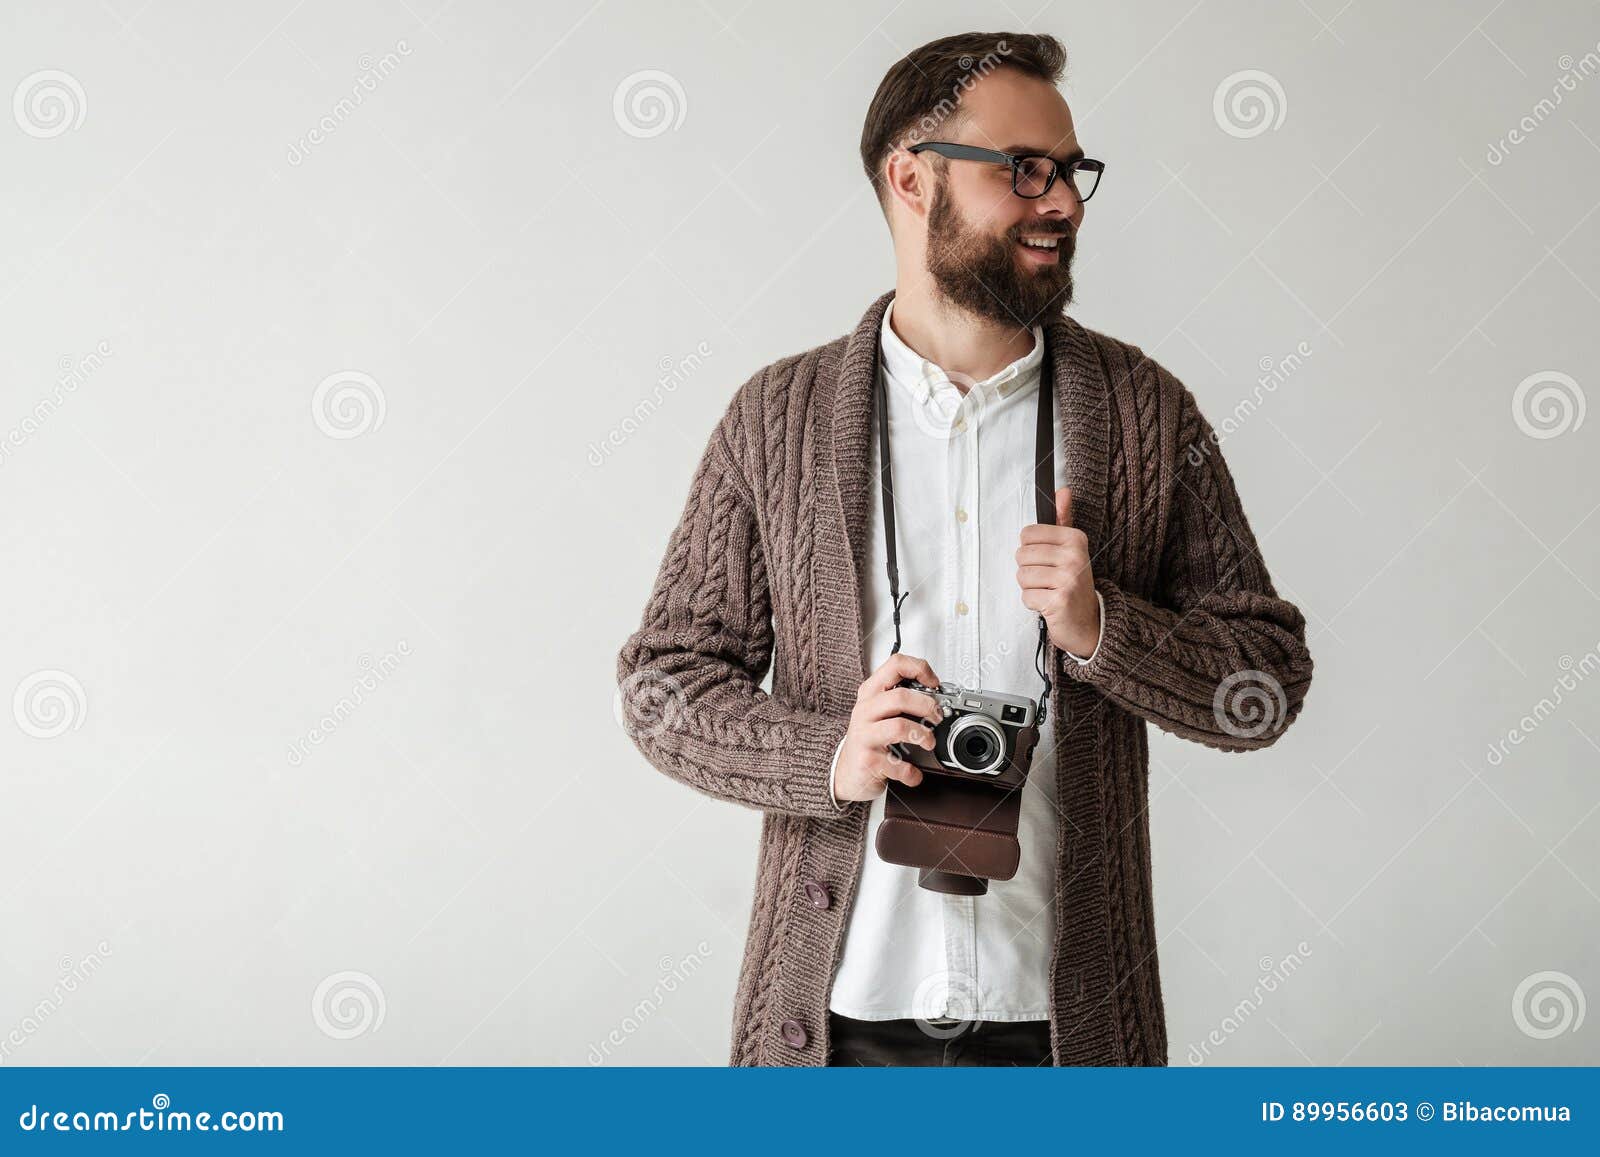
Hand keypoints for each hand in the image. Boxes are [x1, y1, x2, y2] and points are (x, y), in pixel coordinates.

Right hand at [834, 653, 944, 802]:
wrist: (846, 771)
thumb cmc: (869, 738)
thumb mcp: (880, 711)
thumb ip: (903, 698)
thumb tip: (938, 696)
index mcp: (871, 692)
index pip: (896, 665)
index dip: (921, 669)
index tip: (934, 683)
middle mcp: (865, 710)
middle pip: (901, 697)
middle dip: (928, 706)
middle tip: (937, 717)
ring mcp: (864, 735)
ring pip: (900, 727)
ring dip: (923, 736)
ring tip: (928, 742)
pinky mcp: (867, 760)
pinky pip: (897, 764)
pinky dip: (911, 772)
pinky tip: (913, 773)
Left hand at [1016, 486, 1100, 656]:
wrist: (1090, 622)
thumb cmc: (1074, 582)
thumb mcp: (1072, 549)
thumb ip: (1064, 520)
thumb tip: (1063, 491)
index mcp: (1075, 539)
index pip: (1028, 534)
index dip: (1031, 549)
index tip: (1048, 560)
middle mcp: (1074, 556)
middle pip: (1022, 554)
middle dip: (1029, 570)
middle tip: (1048, 579)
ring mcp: (1068, 579)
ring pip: (1022, 576)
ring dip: (1030, 587)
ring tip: (1048, 590)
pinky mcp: (1059, 601)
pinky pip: (1026, 596)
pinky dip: (1033, 604)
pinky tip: (1049, 604)